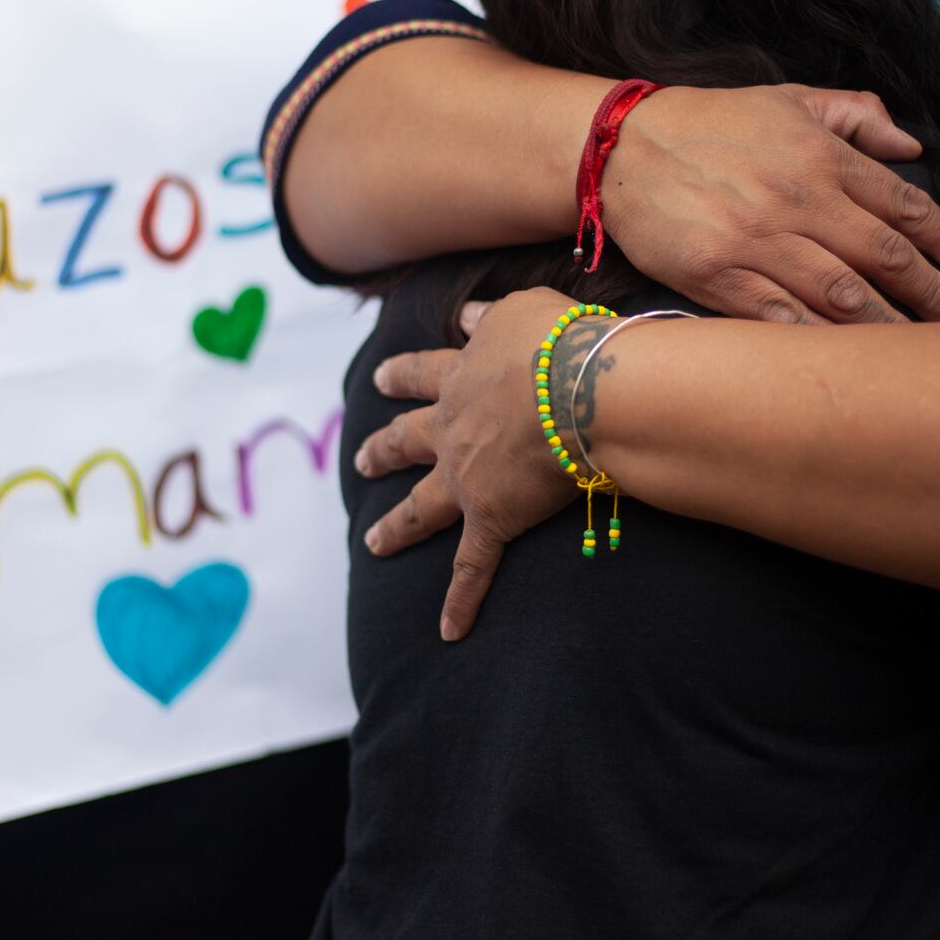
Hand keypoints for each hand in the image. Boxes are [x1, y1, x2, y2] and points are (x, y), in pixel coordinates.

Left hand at [355, 288, 580, 640]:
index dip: (401, 375)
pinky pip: (472, 569)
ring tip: (374, 543)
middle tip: (360, 460)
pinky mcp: (491, 521)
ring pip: (421, 507)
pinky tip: (449, 630)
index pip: (423, 373)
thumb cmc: (559, 341)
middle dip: (382, 450)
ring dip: (397, 526)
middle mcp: (453, 429)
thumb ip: (490, 315)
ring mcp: (466, 479)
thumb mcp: (522, 309)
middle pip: (406, 442)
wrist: (578, 389)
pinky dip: (461, 601)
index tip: (380, 378)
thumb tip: (467, 312)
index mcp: (462, 377)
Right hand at [606, 84, 939, 323]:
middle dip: (934, 294)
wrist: (622, 146)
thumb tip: (912, 146)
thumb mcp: (789, 99)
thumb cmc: (712, 123)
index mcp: (823, 158)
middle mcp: (799, 201)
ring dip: (888, 327)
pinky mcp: (719, 277)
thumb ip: (855, 115)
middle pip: (885, 258)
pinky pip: (782, 317)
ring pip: (842, 295)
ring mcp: (758, 242)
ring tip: (920, 351)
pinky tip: (850, 363)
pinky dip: (820, 341)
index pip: (906, 207)